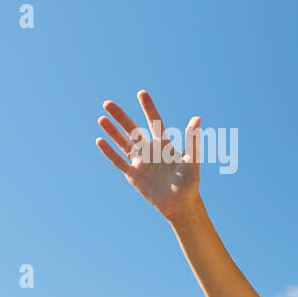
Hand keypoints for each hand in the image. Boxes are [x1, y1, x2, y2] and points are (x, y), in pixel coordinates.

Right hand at [97, 90, 200, 220]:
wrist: (181, 203)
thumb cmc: (189, 182)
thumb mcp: (191, 159)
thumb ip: (191, 140)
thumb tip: (197, 118)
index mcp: (164, 145)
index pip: (154, 121)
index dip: (148, 108)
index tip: (141, 93)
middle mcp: (150, 150)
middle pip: (132, 130)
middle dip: (120, 117)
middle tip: (107, 103)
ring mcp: (140, 162)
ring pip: (123, 143)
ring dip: (112, 132)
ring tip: (101, 118)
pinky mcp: (133, 175)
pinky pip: (118, 161)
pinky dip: (109, 152)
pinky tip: (100, 140)